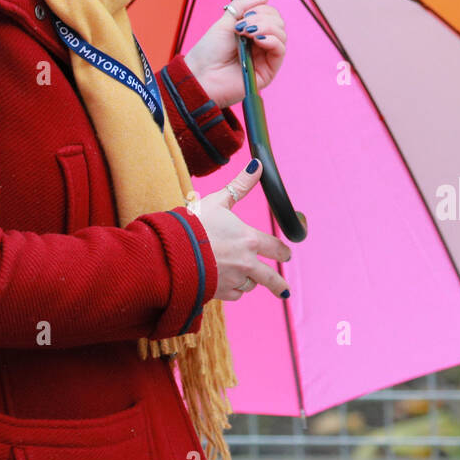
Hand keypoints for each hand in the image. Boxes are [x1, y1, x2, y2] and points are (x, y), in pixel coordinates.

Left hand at [182, 0, 286, 109]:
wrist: (202, 74)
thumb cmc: (209, 51)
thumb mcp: (225, 22)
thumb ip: (243, 6)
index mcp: (251, 31)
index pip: (270, 14)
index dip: (261, 9)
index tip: (244, 15)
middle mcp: (260, 44)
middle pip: (278, 22)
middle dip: (262, 18)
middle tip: (242, 25)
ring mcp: (265, 57)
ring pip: (281, 34)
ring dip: (265, 27)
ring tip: (246, 32)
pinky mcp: (268, 71)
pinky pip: (280, 50)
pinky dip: (272, 40)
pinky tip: (258, 39)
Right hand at [189, 159, 302, 302]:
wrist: (172, 252)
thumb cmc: (194, 224)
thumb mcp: (218, 200)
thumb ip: (240, 185)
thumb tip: (256, 165)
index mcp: (249, 240)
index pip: (276, 248)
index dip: (283, 251)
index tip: (286, 254)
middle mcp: (246, 262)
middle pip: (270, 278)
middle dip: (279, 284)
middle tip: (283, 289)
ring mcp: (233, 279)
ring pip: (250, 285)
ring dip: (250, 282)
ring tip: (248, 280)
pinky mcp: (219, 292)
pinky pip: (233, 294)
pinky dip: (233, 290)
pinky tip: (228, 284)